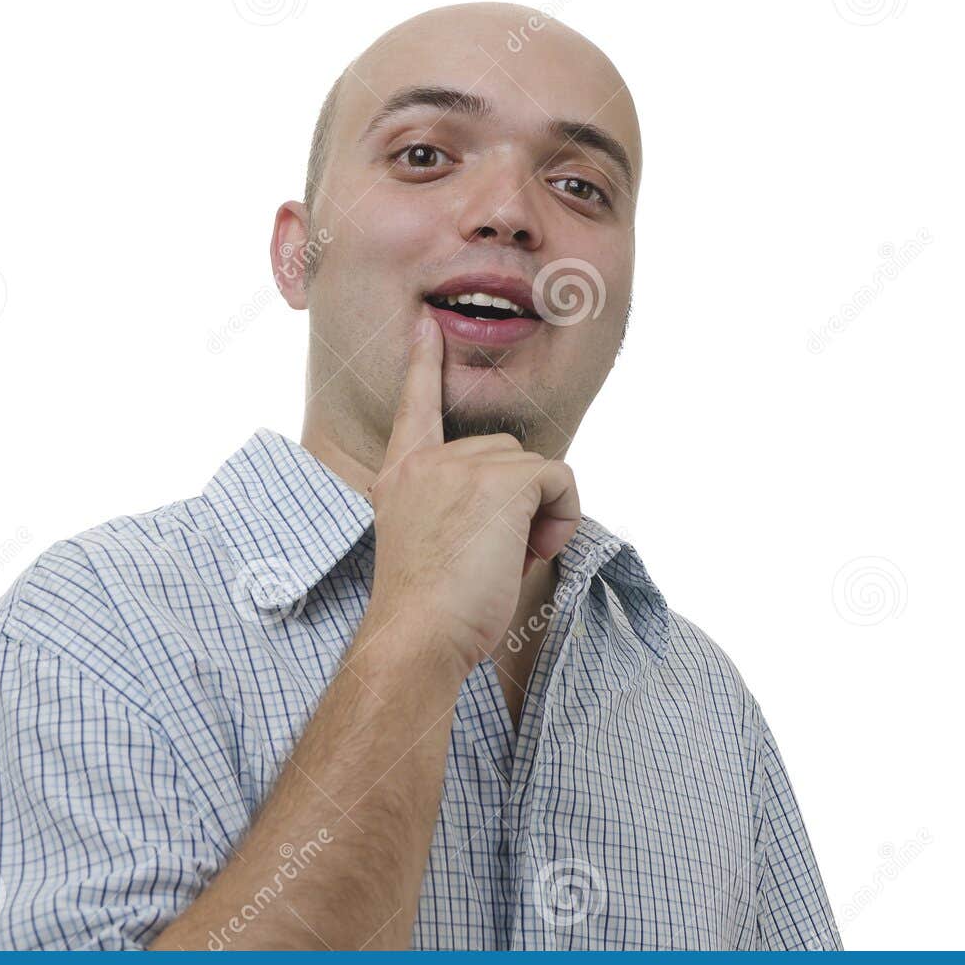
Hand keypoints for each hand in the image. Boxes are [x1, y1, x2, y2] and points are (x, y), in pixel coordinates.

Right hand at [364, 315, 581, 667]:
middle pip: (505, 453)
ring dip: (542, 515)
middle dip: (519, 502)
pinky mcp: (501, 482)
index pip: (414, 409)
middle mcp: (426, 463)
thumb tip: (514, 508)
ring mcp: (462, 467)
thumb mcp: (427, 545)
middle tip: (500, 556)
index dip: (420, 366)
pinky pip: (559, 480)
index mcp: (401, 477)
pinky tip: (534, 551)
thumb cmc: (428, 614)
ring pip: (536, 469)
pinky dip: (563, 516)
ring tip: (511, 559)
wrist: (417, 636)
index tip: (424, 328)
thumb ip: (452, 510)